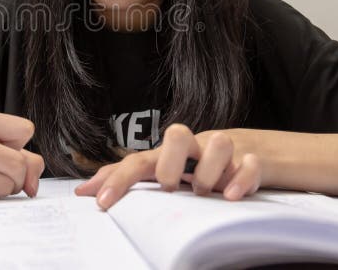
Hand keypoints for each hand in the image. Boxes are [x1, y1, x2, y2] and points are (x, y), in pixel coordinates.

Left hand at [74, 124, 261, 208]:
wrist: (252, 153)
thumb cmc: (197, 167)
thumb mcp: (163, 174)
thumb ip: (127, 181)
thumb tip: (83, 190)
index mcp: (169, 154)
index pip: (137, 160)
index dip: (118, 179)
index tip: (103, 203)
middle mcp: (195, 147)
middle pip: (176, 133)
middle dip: (169, 165)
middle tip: (170, 189)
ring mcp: (225, 152)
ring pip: (218, 143)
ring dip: (208, 172)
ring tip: (206, 193)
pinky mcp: (254, 161)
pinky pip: (249, 163)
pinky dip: (242, 178)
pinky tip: (231, 196)